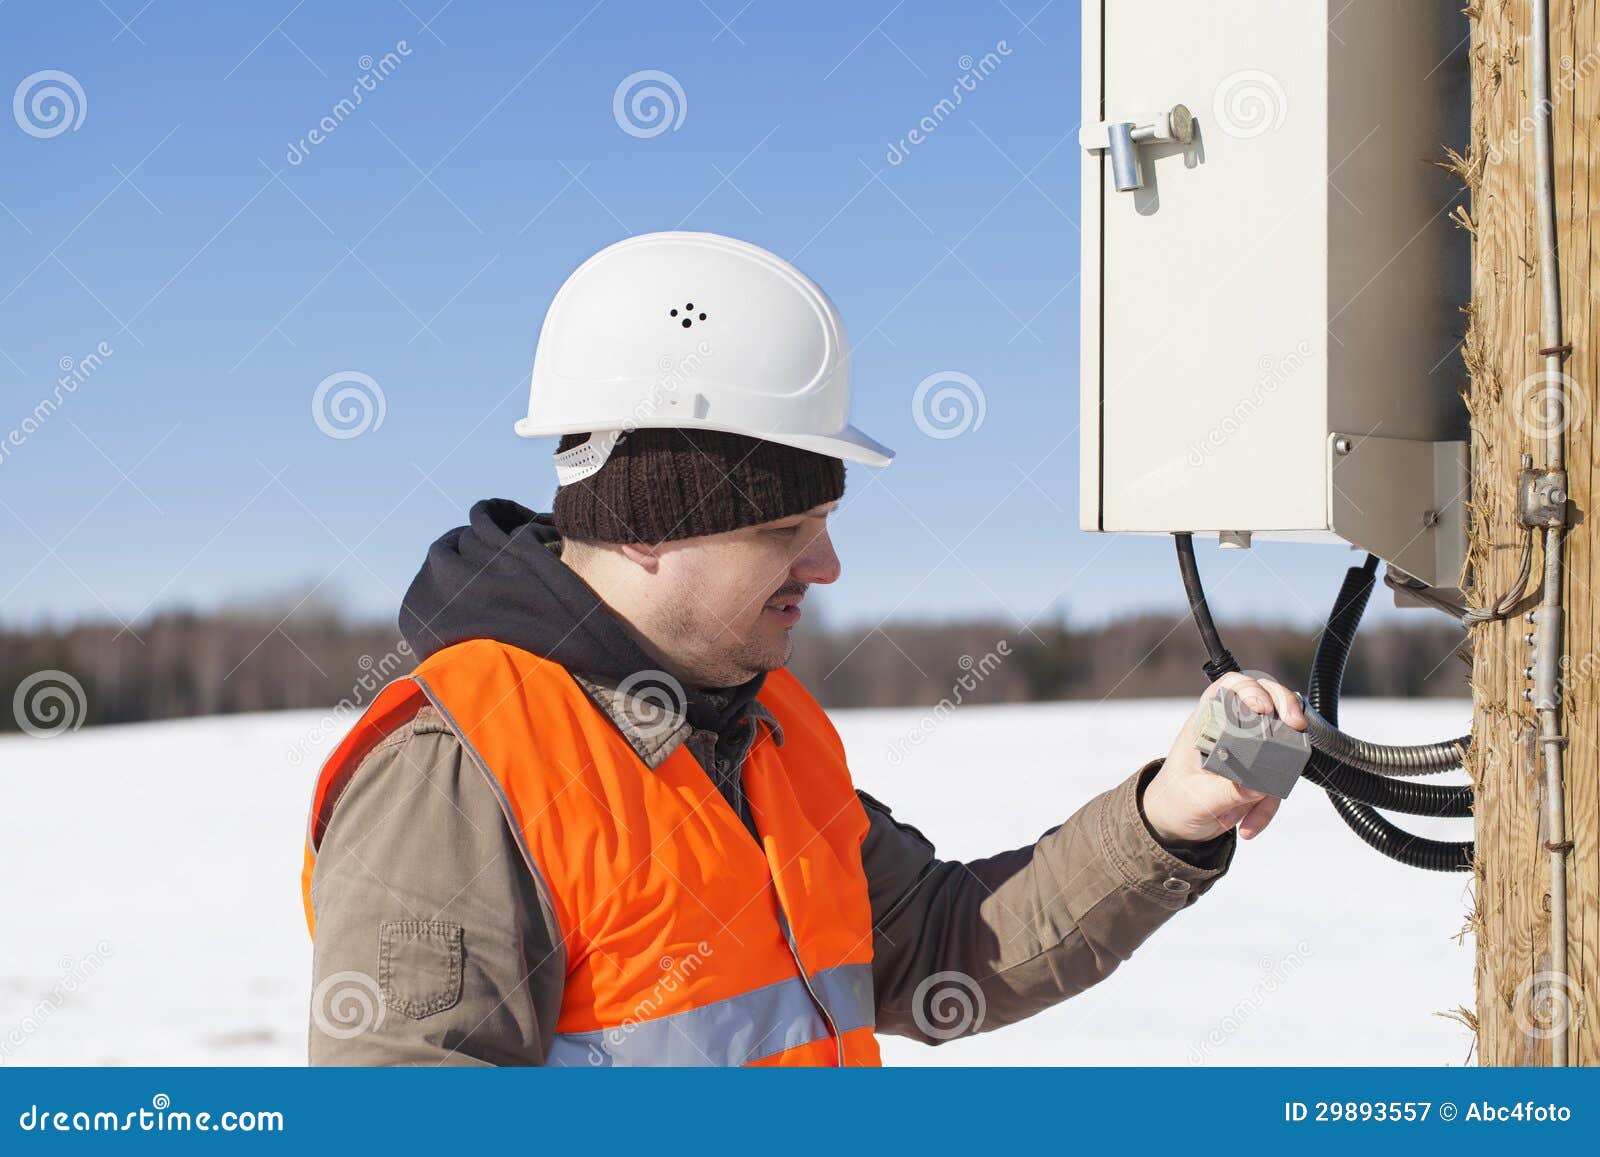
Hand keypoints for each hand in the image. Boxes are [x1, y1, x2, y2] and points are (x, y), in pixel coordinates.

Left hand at [1142, 671, 1306, 845]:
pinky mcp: (1262, 772)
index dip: (1250, 688)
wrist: (1176, 824)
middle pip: (1267, 701)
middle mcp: (1231, 730)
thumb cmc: (1175, 800)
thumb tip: (1257, 786)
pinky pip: (1278, 784)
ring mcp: (1251, 749)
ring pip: (1281, 748)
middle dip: (1286, 709)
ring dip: (1271, 786)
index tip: (1264, 708)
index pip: (1230, 687)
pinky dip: (1268, 807)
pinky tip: (1248, 825)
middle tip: (1296, 727)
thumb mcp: (1196, 798)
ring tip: (1242, 814)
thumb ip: (1227, 791)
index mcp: (1206, 722)